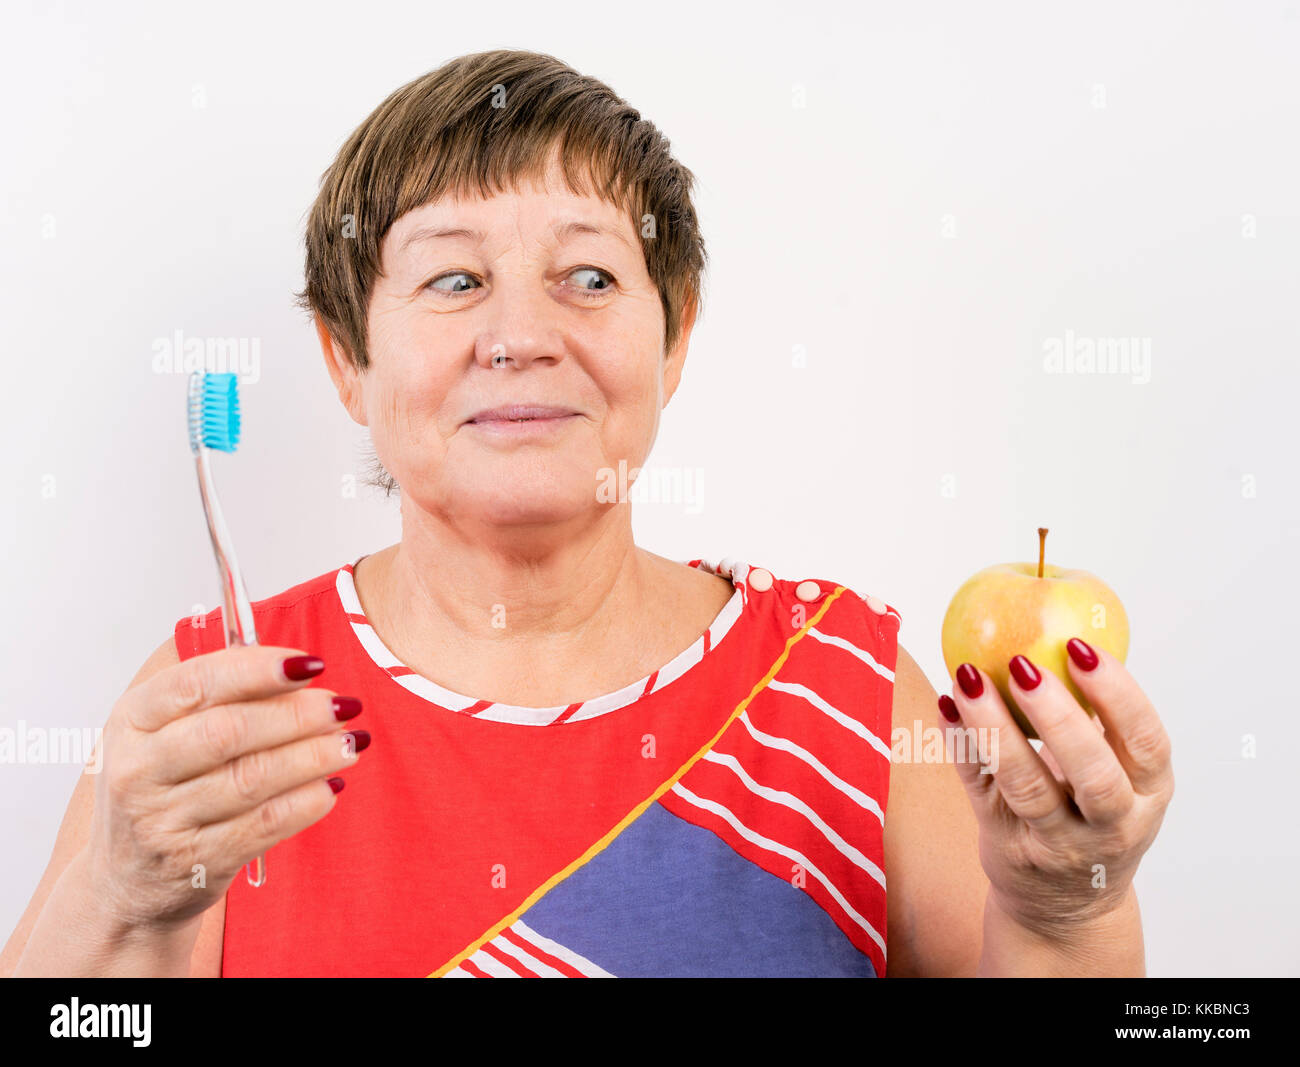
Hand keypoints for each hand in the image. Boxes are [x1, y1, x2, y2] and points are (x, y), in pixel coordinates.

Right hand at [84, 646, 364, 930]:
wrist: (128, 879)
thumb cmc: (164, 784)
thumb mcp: (169, 730)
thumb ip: (224, 693)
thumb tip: (301, 670)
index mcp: (132, 719)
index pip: (196, 683)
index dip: (258, 670)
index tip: (310, 664)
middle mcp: (138, 769)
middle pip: (228, 731)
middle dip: (295, 714)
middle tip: (341, 706)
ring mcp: (163, 821)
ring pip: (252, 778)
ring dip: (312, 756)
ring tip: (350, 742)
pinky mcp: (195, 862)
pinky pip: (265, 824)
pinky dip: (305, 802)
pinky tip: (330, 786)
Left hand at [939, 638, 1173, 940]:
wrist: (1065, 907)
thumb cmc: (1091, 813)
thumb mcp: (1117, 775)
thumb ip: (1097, 718)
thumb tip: (1059, 623)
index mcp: (1147, 792)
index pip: (1144, 741)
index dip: (1117, 693)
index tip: (1081, 647)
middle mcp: (1111, 824)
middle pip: (1092, 773)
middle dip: (1058, 716)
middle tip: (1023, 665)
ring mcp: (1058, 843)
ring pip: (1026, 787)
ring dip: (994, 728)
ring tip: (968, 677)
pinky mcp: (1007, 848)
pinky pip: (978, 790)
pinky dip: (959, 745)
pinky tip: (946, 705)